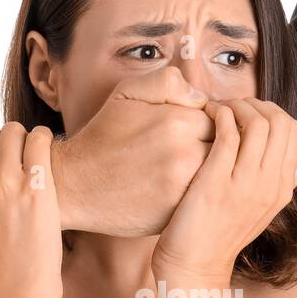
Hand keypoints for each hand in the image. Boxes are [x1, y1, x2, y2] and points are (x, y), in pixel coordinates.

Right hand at [0, 122, 61, 297]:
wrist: (16, 288)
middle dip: (1, 138)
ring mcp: (4, 182)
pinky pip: (39, 139)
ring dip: (24, 140)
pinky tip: (46, 156)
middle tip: (15, 158)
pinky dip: (44, 141)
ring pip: (14, 130)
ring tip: (31, 160)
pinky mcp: (35, 187)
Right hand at [52, 67, 215, 234]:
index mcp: (177, 122)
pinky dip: (195, 195)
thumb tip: (201, 98)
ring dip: (207, 173)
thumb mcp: (128, 93)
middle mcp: (184, 155)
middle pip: (223, 148)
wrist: (73, 185)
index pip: (219, 119)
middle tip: (189, 152)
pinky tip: (175, 189)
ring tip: (182, 171)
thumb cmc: (103, 137)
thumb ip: (169, 83)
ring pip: (215, 175)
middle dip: (210, 148)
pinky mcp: (176, 214)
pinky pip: (201, 199)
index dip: (208, 124)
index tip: (193, 131)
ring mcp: (182, 188)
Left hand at [150, 97, 296, 285]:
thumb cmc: (219, 233)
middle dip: (256, 104)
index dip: (271, 113)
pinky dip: (219, 116)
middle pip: (281, 122)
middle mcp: (270, 185)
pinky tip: (208, 117)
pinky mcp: (217, 182)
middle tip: (233, 107)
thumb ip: (284, 178)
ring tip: (219, 110)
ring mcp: (245, 185)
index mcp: (283, 189)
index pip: (294, 132)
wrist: (195, 267)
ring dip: (237, 106)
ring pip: (258, 123)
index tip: (249, 114)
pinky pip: (228, 133)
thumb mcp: (262, 207)